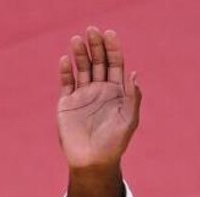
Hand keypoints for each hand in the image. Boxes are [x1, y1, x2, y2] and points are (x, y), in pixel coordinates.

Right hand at [57, 27, 141, 170]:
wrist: (93, 162)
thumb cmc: (115, 144)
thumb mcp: (129, 121)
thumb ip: (133, 98)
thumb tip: (134, 73)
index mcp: (117, 93)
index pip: (115, 65)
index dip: (114, 49)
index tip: (110, 34)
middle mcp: (100, 90)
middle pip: (98, 62)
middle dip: (96, 46)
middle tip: (92, 30)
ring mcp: (83, 95)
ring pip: (81, 68)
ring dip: (80, 53)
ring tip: (77, 39)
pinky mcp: (67, 103)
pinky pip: (66, 83)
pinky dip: (65, 71)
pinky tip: (66, 60)